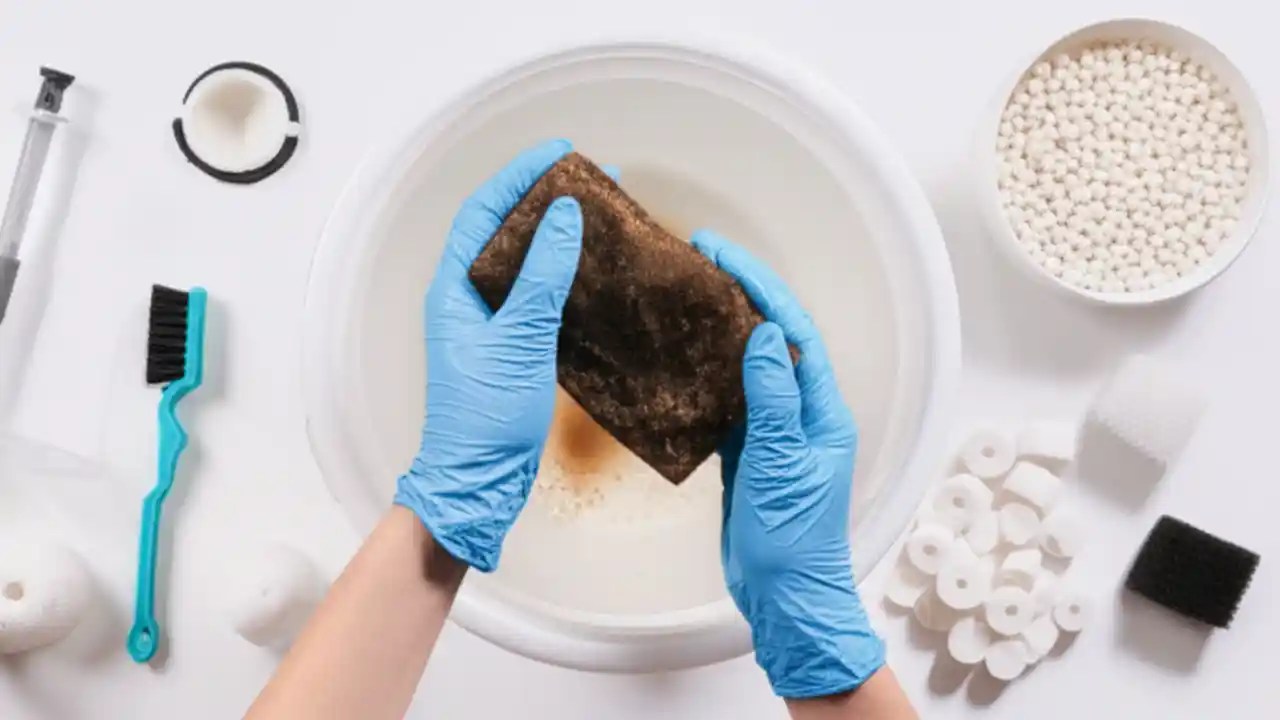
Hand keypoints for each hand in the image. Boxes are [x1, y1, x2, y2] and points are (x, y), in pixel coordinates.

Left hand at [394, 139, 582, 572]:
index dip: (520, 177)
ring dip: (558, 237)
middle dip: (544, 200)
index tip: (561, 153)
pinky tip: (597, 272)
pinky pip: (538, 296)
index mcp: (454, 288)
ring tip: (601, 216)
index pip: (485, 213)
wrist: (479, 481)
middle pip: (505, 231)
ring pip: (524, 263)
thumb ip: (542, 276)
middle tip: (593, 181)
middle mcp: (467, 298)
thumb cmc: (487, 416)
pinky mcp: (512, 347)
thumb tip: (563, 216)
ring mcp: (489, 323)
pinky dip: (565, 276)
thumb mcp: (519, 340)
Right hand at [692, 230, 883, 698]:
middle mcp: (801, 412)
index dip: (761, 287)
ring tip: (687, 293)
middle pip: (772, 337)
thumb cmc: (795, 542)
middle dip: (741, 293)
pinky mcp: (749, 452)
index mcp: (820, 410)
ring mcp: (774, 431)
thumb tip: (767, 336)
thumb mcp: (783, 466)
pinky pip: (728, 399)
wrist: (785, 597)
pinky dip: (705, 373)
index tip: (724, 255)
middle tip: (701, 257)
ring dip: (720, 327)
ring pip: (747, 363)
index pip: (793, 331)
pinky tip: (679, 358)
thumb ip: (774, 401)